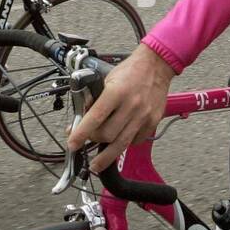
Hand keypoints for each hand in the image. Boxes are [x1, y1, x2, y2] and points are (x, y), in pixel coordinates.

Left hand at [67, 44, 173, 172]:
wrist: (156, 65)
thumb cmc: (130, 71)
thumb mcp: (106, 79)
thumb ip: (93, 99)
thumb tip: (80, 120)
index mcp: (116, 92)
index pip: (95, 117)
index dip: (81, 133)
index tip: (72, 144)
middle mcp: (131, 105)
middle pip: (107, 135)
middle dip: (93, 140)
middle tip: (88, 139)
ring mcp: (143, 115)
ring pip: (122, 144)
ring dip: (106, 157)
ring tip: (97, 164)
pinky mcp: (152, 122)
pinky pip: (136, 141)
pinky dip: (125, 143)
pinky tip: (120, 140)